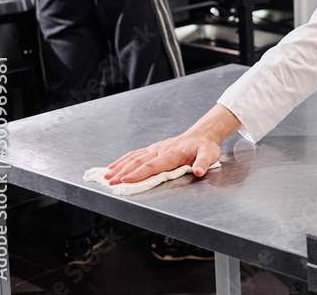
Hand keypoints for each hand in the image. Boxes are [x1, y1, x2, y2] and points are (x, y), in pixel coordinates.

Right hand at [105, 133, 221, 183]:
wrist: (201, 135)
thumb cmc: (204, 147)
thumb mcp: (209, 154)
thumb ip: (203, 163)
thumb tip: (199, 170)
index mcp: (172, 154)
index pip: (152, 165)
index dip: (138, 173)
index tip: (125, 180)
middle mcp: (160, 150)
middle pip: (138, 162)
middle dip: (123, 172)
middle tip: (110, 182)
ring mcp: (155, 149)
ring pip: (134, 157)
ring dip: (119, 167)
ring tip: (106, 176)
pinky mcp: (152, 149)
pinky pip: (135, 154)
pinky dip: (123, 160)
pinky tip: (113, 166)